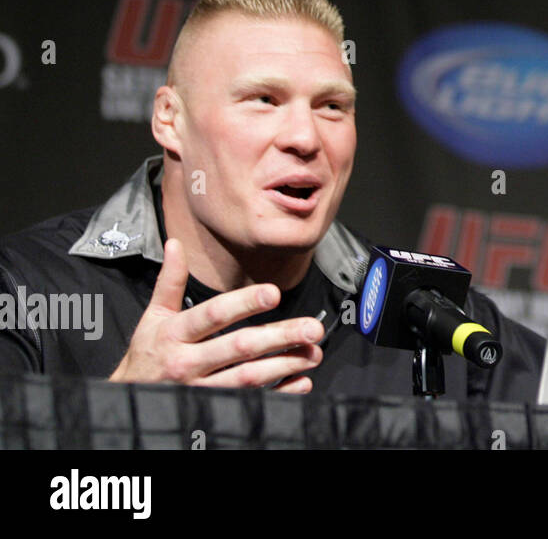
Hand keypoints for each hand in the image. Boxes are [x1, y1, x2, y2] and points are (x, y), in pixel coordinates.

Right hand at [109, 238, 323, 392]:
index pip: (213, 315)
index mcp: (174, 334)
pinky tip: (300, 383)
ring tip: (313, 353)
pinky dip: (279, 393)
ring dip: (285, 365)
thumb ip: (169, 282)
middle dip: (278, 337)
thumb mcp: (153, 317)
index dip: (244, 304)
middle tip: (311, 328)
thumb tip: (176, 244)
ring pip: (248, 378)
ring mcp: (201, 389)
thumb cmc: (147, 355)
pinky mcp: (212, 407)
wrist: (129, 399)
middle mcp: (188, 363)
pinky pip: (251, 401)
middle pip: (239, 348)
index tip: (274, 293)